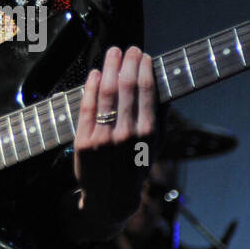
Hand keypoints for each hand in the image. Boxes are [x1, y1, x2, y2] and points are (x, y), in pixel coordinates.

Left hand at [73, 45, 157, 230]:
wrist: (110, 199)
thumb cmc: (135, 169)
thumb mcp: (155, 148)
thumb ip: (160, 120)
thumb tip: (166, 90)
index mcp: (147, 134)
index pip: (147, 91)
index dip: (144, 68)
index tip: (144, 56)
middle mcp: (126, 134)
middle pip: (126, 87)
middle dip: (128, 62)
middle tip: (129, 49)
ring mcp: (103, 137)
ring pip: (105, 92)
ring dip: (109, 67)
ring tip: (113, 53)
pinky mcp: (83, 141)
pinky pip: (87, 107)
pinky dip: (90, 86)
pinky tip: (95, 73)